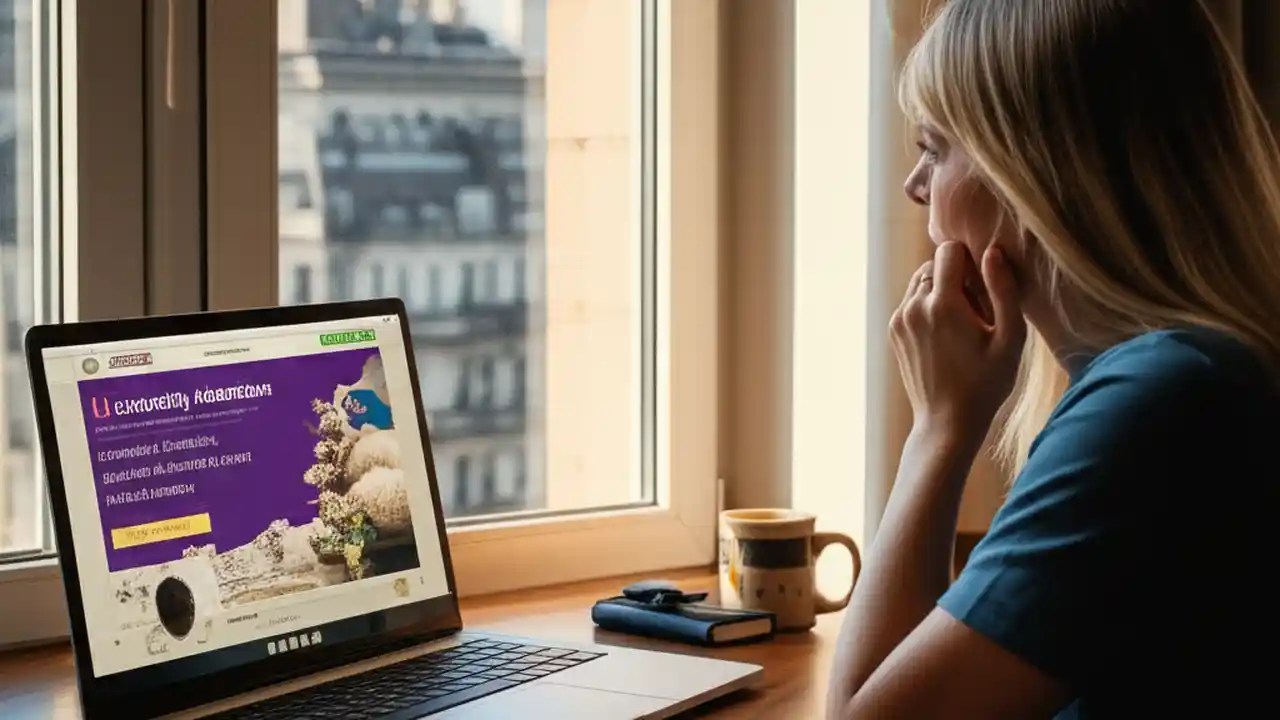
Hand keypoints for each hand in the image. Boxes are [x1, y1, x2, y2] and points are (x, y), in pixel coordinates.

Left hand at [889, 242, 1025, 444]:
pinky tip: (945, 337)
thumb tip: (991, 251)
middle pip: (934, 264)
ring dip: (941, 292)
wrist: (947, 422)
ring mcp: (899, 320)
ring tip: (960, 326)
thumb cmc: (986, 383)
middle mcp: (913, 307)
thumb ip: (1004, 290)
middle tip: (976, 314)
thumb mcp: (1010, 339)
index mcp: (941, 304)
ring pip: (921, 282)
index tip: (983, 290)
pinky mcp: (893, 332)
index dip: (971, 262)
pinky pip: (911, 302)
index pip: (949, 250)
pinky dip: (928, 309)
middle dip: (956, 278)